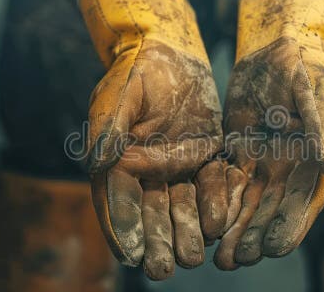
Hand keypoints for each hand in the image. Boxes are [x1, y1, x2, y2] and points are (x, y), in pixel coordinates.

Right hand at [79, 0, 222, 279]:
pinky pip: (214, 188)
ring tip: (195, 254)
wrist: (170, 54)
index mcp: (119, 167)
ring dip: (189, 231)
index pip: (119, 204)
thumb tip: (100, 164)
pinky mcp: (206, 160)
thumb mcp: (116, 98)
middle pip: (153, 216)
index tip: (132, 256)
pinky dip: (218, 203)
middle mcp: (148, 177)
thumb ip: (109, 130)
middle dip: (158, 242)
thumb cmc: (134, 73)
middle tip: (164, 268)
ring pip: (185, 209)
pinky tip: (223, 224)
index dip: (125, 230)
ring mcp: (179, 171)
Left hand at [193, 0, 323, 269]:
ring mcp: (263, 162)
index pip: (303, 202)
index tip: (273, 248)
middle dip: (253, 237)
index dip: (289, 226)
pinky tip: (205, 222)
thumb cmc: (308, 69)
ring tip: (220, 256)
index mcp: (315, 162)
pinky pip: (227, 180)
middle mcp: (289, 169)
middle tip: (236, 262)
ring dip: (234, 228)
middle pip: (271, 210)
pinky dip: (218, 201)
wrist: (279, 46)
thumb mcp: (319, 95)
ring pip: (247, 202)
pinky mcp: (240, 151)